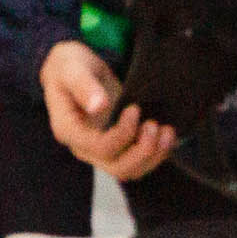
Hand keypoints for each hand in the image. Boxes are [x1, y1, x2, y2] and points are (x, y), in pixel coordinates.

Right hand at [40, 40, 176, 181]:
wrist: (73, 69)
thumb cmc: (70, 67)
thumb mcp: (72, 69)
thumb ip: (84, 86)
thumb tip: (99, 106)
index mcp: (69, 130)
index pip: (99, 147)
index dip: (122, 133)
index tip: (134, 109)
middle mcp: (84, 147)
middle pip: (117, 168)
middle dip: (142, 151)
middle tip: (153, 124)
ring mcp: (101, 150)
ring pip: (130, 170)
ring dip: (153, 156)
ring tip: (167, 131)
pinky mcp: (117, 146)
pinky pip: (138, 162)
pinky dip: (156, 153)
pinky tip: (166, 134)